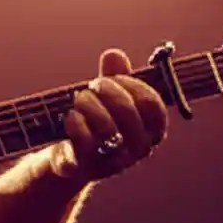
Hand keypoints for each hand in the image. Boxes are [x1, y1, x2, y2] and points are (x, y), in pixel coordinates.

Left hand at [49, 48, 168, 183]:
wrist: (69, 158)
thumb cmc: (97, 122)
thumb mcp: (108, 98)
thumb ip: (114, 77)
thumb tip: (114, 54)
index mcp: (150, 131)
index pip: (152, 106)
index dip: (131, 85)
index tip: (110, 77)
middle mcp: (137, 150)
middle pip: (128, 113)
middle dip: (106, 92)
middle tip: (91, 86)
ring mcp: (113, 162)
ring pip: (106, 130)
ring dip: (89, 106)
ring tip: (77, 100)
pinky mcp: (84, 168)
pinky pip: (83, 147)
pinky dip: (75, 126)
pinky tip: (70, 117)